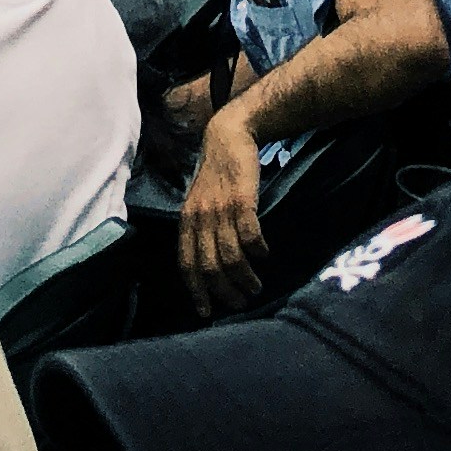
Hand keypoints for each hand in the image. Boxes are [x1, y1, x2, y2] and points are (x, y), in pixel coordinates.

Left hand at [174, 123, 277, 292]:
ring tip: (256, 287)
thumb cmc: (217, 177)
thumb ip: (203, 231)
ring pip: (229, 255)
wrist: (227, 137)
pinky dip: (257, 249)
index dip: (196, 290)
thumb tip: (212, 265)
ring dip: (244, 277)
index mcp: (186, 222)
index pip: (186, 264)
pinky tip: (265, 255)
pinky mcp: (240, 200)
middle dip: (224, 291)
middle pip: (208, 266)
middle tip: (240, 303)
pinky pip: (248, 234)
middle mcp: (199, 219)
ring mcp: (219, 210)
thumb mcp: (201, 205)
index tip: (206, 312)